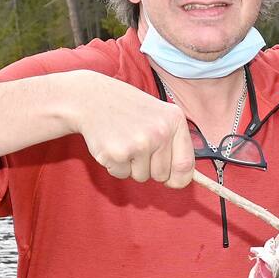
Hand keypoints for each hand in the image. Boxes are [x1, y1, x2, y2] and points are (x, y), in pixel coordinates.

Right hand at [70, 72, 196, 188]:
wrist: (92, 98)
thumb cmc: (129, 110)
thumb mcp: (159, 117)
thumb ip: (174, 144)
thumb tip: (184, 179)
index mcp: (175, 121)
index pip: (186, 165)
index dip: (179, 178)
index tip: (172, 179)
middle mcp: (160, 132)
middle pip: (162, 175)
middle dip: (149, 167)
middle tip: (136, 144)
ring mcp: (139, 143)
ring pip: (142, 177)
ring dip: (131, 166)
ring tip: (124, 141)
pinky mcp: (117, 154)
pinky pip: (122, 175)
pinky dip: (115, 165)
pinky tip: (112, 144)